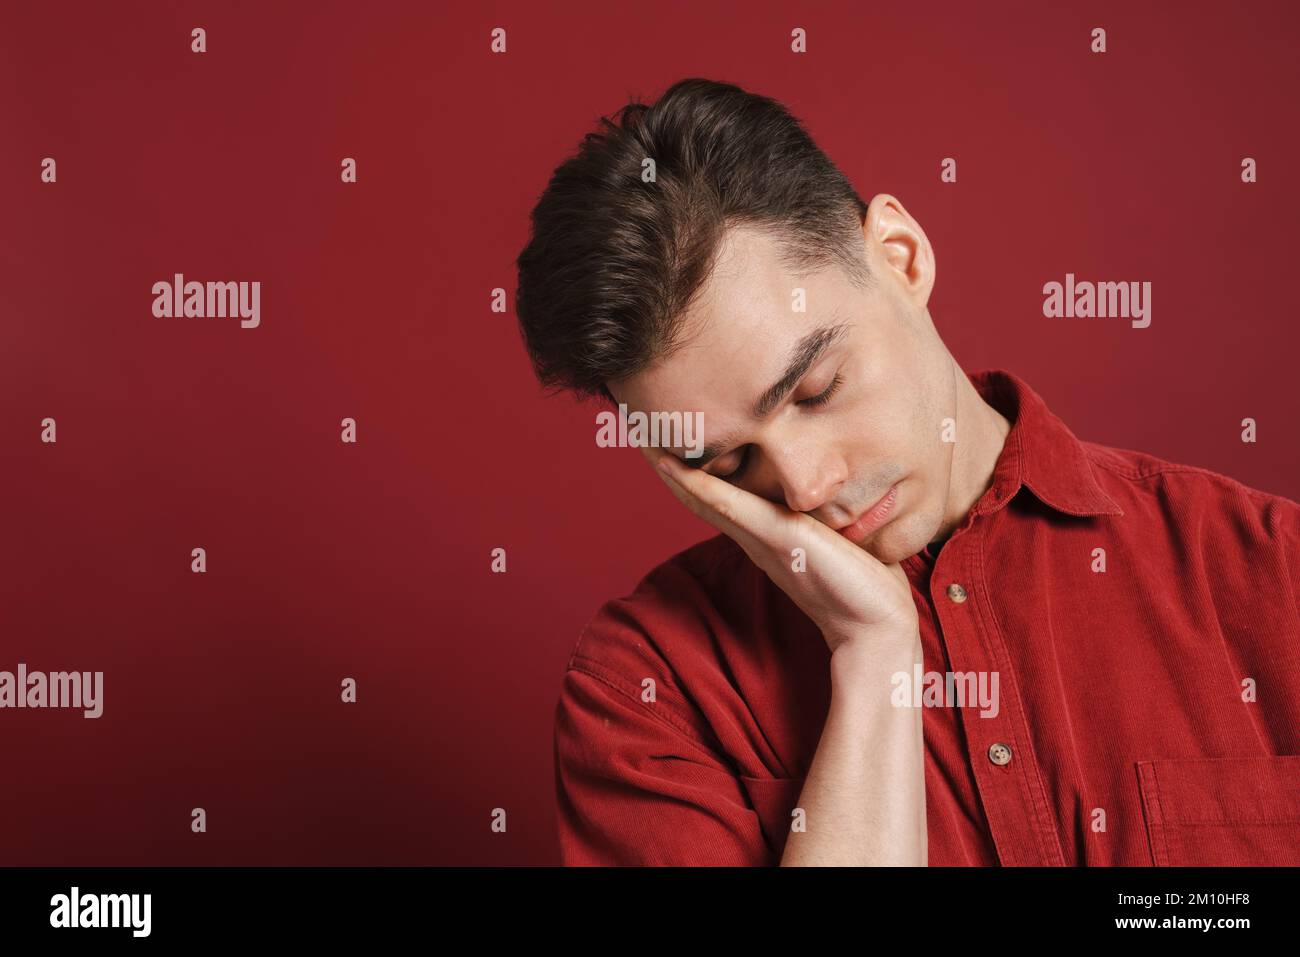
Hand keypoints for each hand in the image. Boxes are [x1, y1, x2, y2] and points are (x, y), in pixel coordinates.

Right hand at [640, 446, 918, 654]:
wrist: (876, 624)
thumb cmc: (863, 581)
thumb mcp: (837, 533)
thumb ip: (822, 512)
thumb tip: (827, 488)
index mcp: (762, 531)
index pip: (714, 493)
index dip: (687, 465)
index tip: (667, 429)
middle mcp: (752, 533)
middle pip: (696, 492)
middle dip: (667, 457)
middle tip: (636, 418)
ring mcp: (760, 535)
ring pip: (702, 495)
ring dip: (669, 465)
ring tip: (641, 430)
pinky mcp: (777, 536)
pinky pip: (728, 504)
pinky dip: (697, 484)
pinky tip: (674, 463)